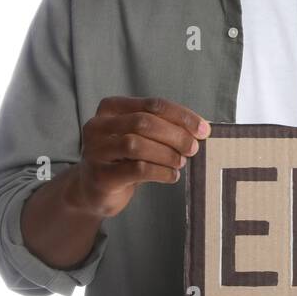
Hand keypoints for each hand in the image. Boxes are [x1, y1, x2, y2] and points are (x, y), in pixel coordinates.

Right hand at [64, 96, 210, 217]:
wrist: (93, 190)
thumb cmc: (123, 159)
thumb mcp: (139, 136)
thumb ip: (162, 128)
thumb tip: (201, 129)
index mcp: (110, 108)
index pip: (152, 104)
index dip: (181, 116)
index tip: (203, 130)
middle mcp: (98, 126)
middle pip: (144, 122)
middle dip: (176, 135)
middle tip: (193, 148)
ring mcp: (95, 151)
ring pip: (137, 145)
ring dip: (167, 154)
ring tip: (180, 162)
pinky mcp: (101, 176)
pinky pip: (137, 170)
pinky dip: (161, 172)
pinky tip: (172, 176)